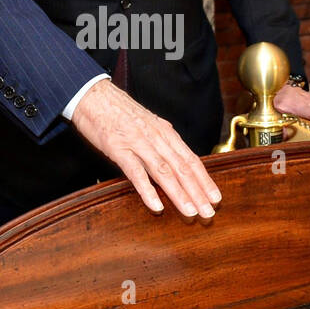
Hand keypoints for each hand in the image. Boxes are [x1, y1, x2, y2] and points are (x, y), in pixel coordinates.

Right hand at [70, 80, 221, 218]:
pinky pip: (136, 172)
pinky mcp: (119, 148)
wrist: (93, 95)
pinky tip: (156, 205)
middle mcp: (156, 138)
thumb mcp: (148, 124)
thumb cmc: (118, 111)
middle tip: (209, 212)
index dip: (205, 180)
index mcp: (165, 133)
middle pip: (182, 168)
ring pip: (164, 172)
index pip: (191, 160)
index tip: (216, 197)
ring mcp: (138, 143)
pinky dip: (147, 190)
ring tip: (190, 212)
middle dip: (198, 192)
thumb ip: (162, 142)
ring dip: (179, 194)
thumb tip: (177, 158)